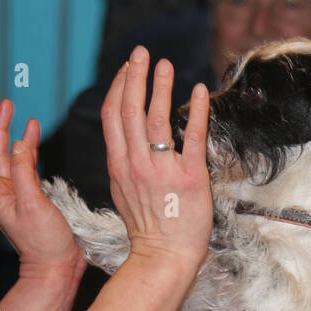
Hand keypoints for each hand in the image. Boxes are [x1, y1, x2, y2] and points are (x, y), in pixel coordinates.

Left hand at [0, 95, 84, 284]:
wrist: (57, 267)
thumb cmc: (44, 244)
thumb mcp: (33, 206)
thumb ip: (23, 173)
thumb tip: (17, 144)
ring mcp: (13, 190)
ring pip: (3, 152)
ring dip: (4, 129)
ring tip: (10, 106)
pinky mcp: (29, 193)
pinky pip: (23, 162)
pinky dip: (26, 144)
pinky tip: (32, 128)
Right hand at [102, 48, 211, 273]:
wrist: (163, 258)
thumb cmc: (148, 230)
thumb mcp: (123, 193)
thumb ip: (125, 164)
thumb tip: (128, 141)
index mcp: (118, 166)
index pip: (112, 117)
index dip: (117, 87)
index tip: (125, 69)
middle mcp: (136, 164)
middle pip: (129, 110)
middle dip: (134, 76)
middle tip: (140, 52)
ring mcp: (162, 170)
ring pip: (155, 118)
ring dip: (159, 86)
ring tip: (164, 64)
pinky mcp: (190, 177)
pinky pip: (192, 138)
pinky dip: (196, 111)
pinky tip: (198, 90)